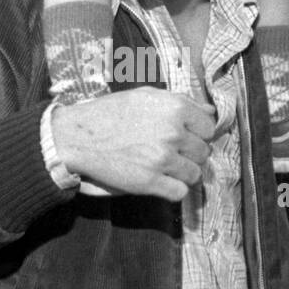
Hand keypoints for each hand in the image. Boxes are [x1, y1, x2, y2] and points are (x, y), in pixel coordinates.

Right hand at [51, 88, 215, 200]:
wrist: (78, 136)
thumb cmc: (110, 113)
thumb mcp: (146, 97)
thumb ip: (181, 101)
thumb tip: (210, 110)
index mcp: (175, 108)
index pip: (209, 128)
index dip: (198, 133)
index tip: (186, 137)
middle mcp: (172, 133)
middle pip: (203, 152)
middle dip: (191, 154)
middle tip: (173, 153)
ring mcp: (162, 159)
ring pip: (195, 174)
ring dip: (184, 173)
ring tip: (167, 167)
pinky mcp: (150, 182)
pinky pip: (180, 192)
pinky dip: (174, 189)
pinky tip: (162, 181)